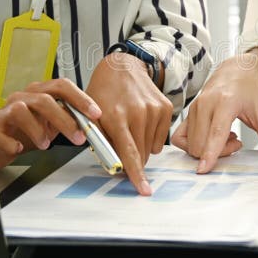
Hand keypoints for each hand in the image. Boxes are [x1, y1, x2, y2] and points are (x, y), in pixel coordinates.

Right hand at [0, 78, 101, 168]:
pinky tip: (19, 148)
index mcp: (38, 92)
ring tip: (46, 144)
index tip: (95, 113)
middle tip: (78, 137)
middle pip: (44, 100)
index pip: (61, 86)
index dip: (80, 98)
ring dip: (37, 129)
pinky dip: (10, 143)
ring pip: (19, 111)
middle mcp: (21, 98)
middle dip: (64, 119)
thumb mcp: (52, 120)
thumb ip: (70, 116)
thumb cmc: (27, 128)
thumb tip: (93, 121)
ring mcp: (4, 114)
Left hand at [86, 52, 173, 196]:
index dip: (136, 174)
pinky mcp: (165, 107)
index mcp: (116, 116)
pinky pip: (161, 138)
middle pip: (141, 154)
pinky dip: (151, 137)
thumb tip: (115, 167)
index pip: (128, 152)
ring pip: (151, 148)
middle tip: (123, 150)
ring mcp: (153, 109)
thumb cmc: (103, 94)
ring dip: (141, 148)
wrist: (122, 67)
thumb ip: (101, 142)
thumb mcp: (92, 116)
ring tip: (130, 130)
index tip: (144, 190)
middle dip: (133, 160)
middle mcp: (138, 112)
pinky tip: (141, 123)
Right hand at [171, 54, 257, 173]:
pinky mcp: (187, 113)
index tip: (204, 169)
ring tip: (224, 138)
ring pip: (192, 144)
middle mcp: (206, 104)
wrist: (236, 69)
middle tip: (235, 142)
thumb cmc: (248, 88)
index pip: (215, 132)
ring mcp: (194, 108)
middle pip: (202, 144)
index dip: (210, 153)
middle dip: (219, 153)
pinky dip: (192, 145)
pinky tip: (209, 137)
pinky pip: (179, 137)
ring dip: (208, 150)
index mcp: (225, 102)